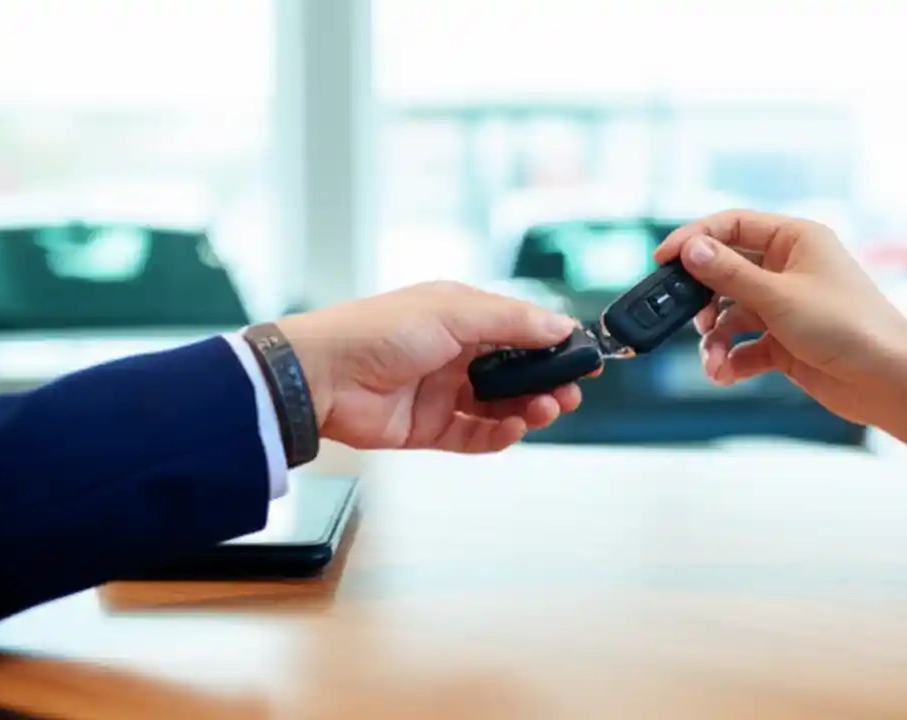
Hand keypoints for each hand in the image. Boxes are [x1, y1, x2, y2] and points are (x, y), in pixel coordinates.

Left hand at [275, 281, 585, 451]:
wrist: (322, 377)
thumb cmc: (374, 331)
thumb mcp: (453, 311)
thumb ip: (512, 321)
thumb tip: (560, 325)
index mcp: (460, 316)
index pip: (521, 330)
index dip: (554, 345)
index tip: (584, 359)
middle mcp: (455, 353)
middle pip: (517, 372)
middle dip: (547, 382)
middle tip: (568, 393)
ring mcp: (443, 392)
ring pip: (501, 406)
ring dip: (528, 409)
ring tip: (543, 410)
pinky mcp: (431, 428)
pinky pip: (475, 436)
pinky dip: (498, 435)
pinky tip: (512, 429)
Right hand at [654, 210, 906, 423]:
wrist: (887, 381)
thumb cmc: (848, 327)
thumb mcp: (778, 296)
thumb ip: (729, 273)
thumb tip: (690, 249)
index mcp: (795, 239)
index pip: (732, 225)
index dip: (695, 239)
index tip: (663, 259)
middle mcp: (789, 268)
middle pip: (726, 272)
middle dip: (704, 300)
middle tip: (690, 318)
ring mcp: (787, 306)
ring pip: (732, 314)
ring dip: (716, 339)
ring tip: (713, 361)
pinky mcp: (787, 341)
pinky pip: (746, 344)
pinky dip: (732, 359)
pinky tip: (726, 374)